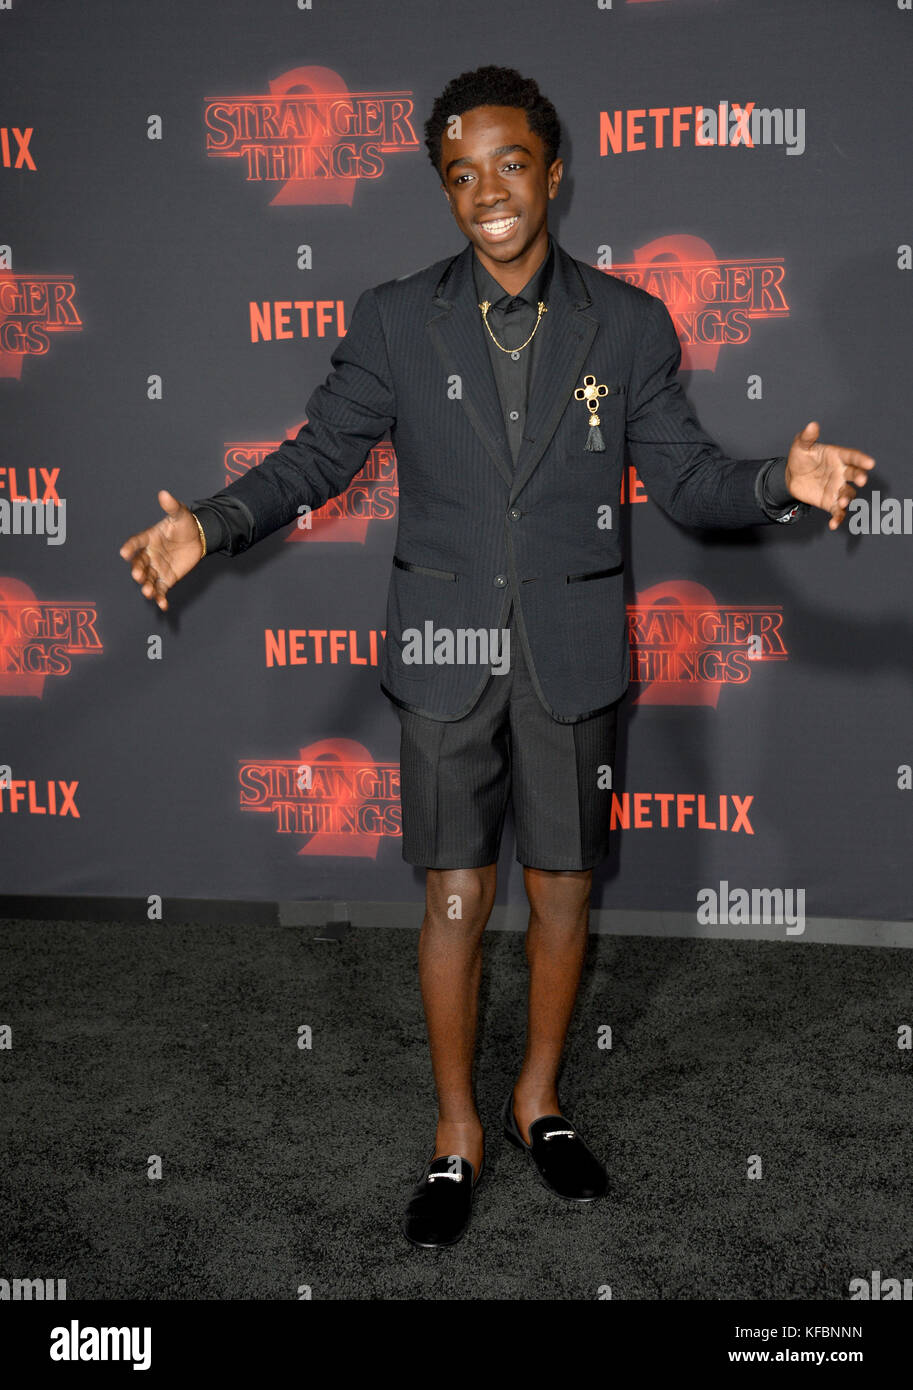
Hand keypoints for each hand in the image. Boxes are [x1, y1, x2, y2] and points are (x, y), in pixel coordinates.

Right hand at [119, 489, 204, 610]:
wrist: (199, 539)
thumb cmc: (185, 525)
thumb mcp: (180, 514)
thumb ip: (172, 506)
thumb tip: (164, 494)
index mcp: (148, 538)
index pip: (136, 543)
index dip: (130, 548)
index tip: (123, 553)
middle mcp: (149, 555)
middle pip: (139, 564)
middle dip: (138, 570)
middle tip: (138, 575)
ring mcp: (157, 568)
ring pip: (148, 579)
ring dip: (147, 587)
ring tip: (148, 593)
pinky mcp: (167, 579)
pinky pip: (161, 590)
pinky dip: (160, 598)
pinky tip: (163, 605)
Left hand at [784, 421, 874, 530]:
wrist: (791, 477)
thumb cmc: (800, 458)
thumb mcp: (800, 446)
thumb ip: (807, 437)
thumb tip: (812, 425)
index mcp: (838, 457)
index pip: (853, 457)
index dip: (862, 459)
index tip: (871, 463)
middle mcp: (842, 473)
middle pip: (855, 475)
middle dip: (860, 477)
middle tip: (861, 479)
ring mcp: (837, 488)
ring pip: (848, 494)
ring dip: (847, 497)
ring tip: (841, 501)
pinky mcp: (830, 502)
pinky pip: (838, 511)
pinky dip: (837, 518)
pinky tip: (833, 525)